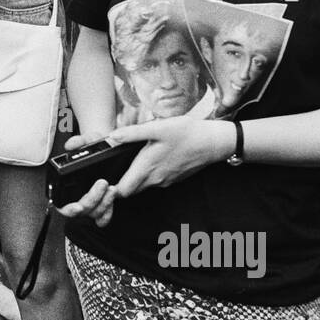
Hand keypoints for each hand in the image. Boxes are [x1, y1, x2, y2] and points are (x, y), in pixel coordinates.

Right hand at [56, 131, 120, 225]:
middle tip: (102, 183)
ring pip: (95, 213)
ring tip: (112, 188)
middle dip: (93, 199)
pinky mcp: (102, 207)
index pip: (62, 206)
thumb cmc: (94, 149)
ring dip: (104, 203)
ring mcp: (90, 205)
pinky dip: (109, 211)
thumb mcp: (88, 140)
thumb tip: (70, 145)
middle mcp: (76, 199)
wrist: (107, 151)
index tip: (78, 206)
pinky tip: (113, 199)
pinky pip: (104, 217)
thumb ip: (79, 141)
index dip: (69, 209)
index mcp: (65, 188)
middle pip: (82, 209)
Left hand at [109, 116, 233, 195]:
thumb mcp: (158, 128)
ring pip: (144, 186)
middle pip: (131, 190)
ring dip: (135, 179)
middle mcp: (156, 179)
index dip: (112, 189)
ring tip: (128, 164)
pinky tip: (150, 160)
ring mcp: (166, 181)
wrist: (214, 142)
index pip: (123, 191)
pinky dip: (149, 175)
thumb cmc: (187, 133)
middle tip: (112, 171)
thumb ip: (133, 133)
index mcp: (147, 168)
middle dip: (120, 185)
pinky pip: (156, 181)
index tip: (104, 180)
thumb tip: (112, 137)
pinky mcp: (174, 178)